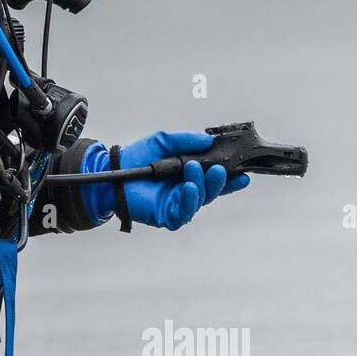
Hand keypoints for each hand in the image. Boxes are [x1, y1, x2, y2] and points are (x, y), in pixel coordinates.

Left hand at [119, 130, 248, 229]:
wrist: (112, 171)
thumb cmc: (135, 159)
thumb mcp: (163, 142)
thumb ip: (185, 140)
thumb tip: (208, 140)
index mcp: (188, 175)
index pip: (214, 178)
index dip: (231, 178)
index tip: (244, 174)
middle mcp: (186, 191)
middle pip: (212, 190)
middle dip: (220, 181)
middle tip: (222, 169)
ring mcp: (178, 204)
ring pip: (201, 200)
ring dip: (203, 185)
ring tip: (197, 170)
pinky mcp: (167, 215)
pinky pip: (184, 212)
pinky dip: (190, 199)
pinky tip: (189, 188)